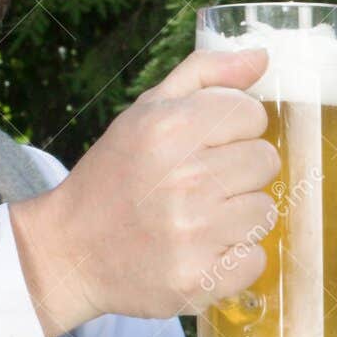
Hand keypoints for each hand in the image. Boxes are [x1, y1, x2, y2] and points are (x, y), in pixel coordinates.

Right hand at [10, 48, 281, 336]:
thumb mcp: (146, 111)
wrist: (70, 250)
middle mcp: (184, 178)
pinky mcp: (198, 279)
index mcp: (170, 128)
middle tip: (201, 184)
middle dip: (239, 171)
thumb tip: (263, 57)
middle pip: (265, 161)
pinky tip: (201, 251)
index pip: (253, 114)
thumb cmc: (114, 175)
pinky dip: (235, 258)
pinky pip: (256, 259)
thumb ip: (205, 74)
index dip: (235, 128)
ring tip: (199, 218)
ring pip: (265, 210)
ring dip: (238, 215)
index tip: (207, 145)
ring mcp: (193, 233)